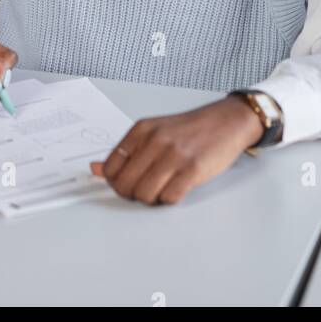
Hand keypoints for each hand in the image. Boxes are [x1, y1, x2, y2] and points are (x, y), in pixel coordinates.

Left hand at [90, 97, 263, 205]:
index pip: (111, 167)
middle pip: (125, 184)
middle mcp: (154, 140)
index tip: (126, 184)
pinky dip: (169, 200)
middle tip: (145, 191)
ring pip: (144, 194)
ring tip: (161, 190)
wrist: (225, 121)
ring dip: (151, 199)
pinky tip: (176, 189)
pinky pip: (169, 197)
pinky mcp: (193, 169)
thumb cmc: (188, 130)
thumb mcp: (153, 132)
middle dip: (131, 195)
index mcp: (141, 130)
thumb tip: (95, 169)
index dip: (115, 183)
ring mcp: (173, 154)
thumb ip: (125, 151)